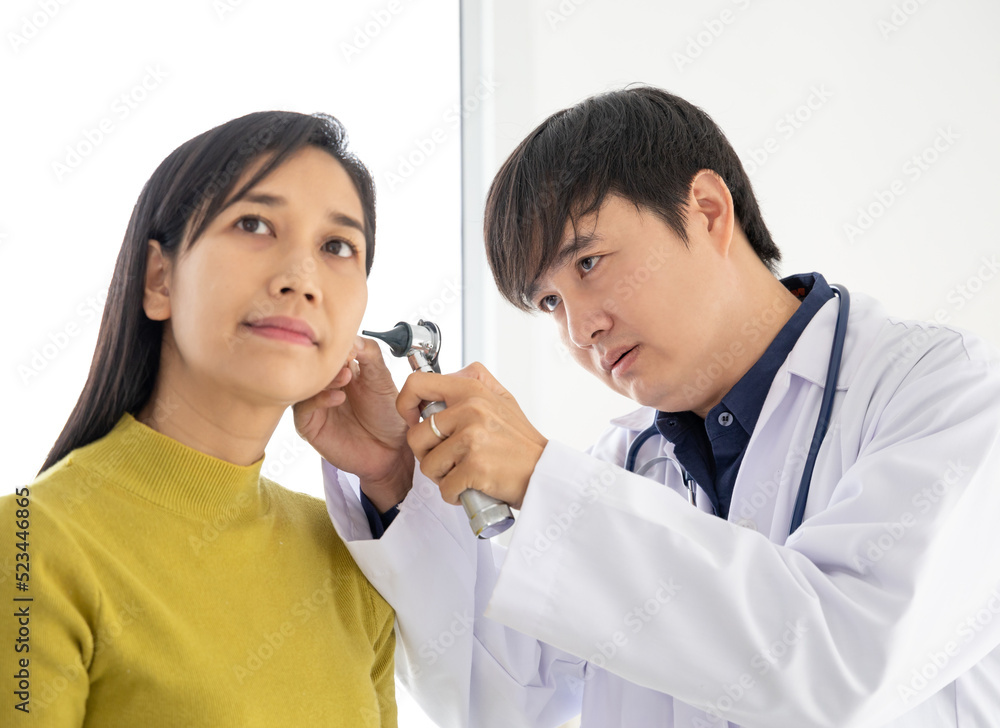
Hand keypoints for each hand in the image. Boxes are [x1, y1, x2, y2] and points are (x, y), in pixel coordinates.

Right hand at [294, 336, 412, 511]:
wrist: (391, 451)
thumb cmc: (387, 416)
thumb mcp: (382, 380)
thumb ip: (370, 356)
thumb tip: (352, 338)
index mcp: (341, 369)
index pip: (328, 349)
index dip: (336, 343)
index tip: (348, 342)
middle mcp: (324, 384)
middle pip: (312, 364)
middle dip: (328, 359)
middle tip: (346, 358)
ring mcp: (315, 403)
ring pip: (305, 384)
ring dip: (323, 378)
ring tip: (345, 377)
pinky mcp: (310, 424)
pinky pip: (304, 408)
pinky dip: (318, 400)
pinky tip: (338, 398)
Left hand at [396, 362, 547, 508]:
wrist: (545, 472)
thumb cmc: (520, 441)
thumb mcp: (502, 398)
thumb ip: (474, 382)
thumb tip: (441, 380)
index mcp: (472, 389)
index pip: (417, 384)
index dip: (405, 405)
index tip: (413, 420)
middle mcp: (470, 408)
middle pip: (416, 435)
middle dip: (426, 454)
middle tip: (448, 460)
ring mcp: (472, 437)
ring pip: (428, 464)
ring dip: (441, 477)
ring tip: (463, 473)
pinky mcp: (475, 466)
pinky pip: (444, 487)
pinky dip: (454, 494)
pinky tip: (470, 487)